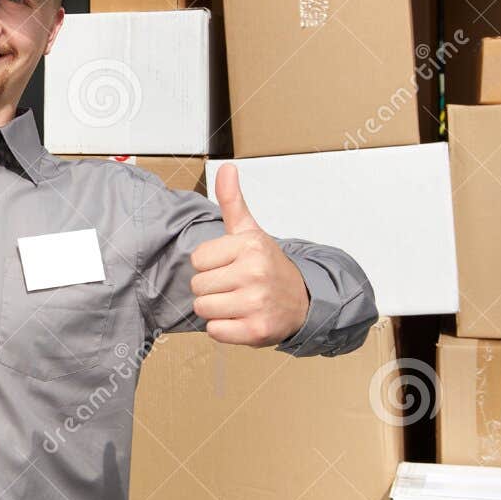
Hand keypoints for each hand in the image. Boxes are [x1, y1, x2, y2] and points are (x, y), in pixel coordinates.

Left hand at [189, 163, 309, 346]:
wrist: (303, 302)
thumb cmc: (269, 267)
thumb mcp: (251, 232)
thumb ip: (232, 202)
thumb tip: (226, 168)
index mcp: (250, 246)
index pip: (197, 259)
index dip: (209, 265)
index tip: (230, 265)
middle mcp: (255, 273)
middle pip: (198, 286)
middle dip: (211, 288)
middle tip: (234, 286)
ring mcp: (256, 303)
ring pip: (203, 309)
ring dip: (216, 309)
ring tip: (237, 302)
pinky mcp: (256, 331)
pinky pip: (215, 331)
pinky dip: (224, 329)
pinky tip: (241, 318)